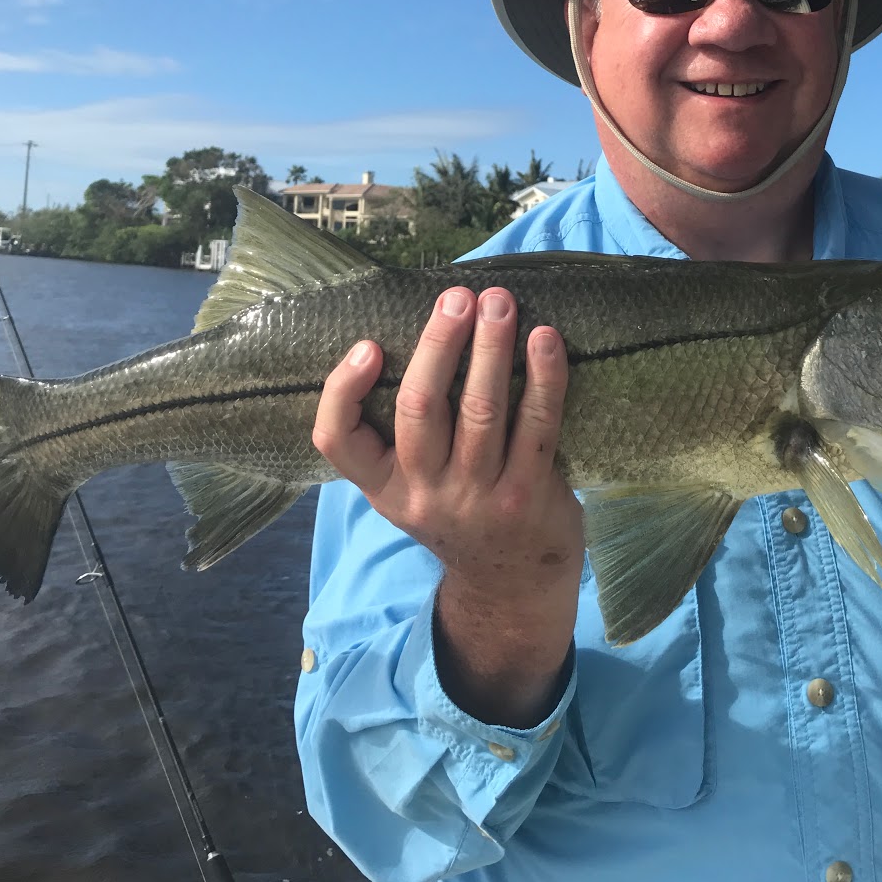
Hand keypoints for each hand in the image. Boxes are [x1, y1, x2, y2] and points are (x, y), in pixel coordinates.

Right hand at [312, 284, 581, 607]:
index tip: (369, 345)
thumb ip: (404, 433)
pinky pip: (536, 425)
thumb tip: (423, 335)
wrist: (512, 584)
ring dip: (491, 346)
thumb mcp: (413, 488)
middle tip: (457, 297)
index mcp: (384, 486)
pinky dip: (543, 377)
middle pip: (419, 408)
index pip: (336, 441)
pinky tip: (545, 339)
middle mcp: (424, 492)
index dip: (343, 390)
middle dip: (439, 344)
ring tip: (499, 302)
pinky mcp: (527, 495)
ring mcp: (477, 496)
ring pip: (480, 409)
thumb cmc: (460, 511)